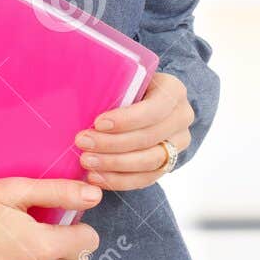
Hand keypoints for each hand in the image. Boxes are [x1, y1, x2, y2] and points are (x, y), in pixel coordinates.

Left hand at [75, 71, 193, 191]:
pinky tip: (97, 177)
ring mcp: (178, 144)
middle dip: (112, 144)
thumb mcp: (127, 78)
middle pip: (149, 138)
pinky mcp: (169, 164)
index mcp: (174, 91)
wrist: (151, 103)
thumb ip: (113, 86)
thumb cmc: (132, 87)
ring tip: (87, 162)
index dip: (126, 119)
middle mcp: (182, 118)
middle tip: (83, 143)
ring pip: (149, 162)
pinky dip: (119, 180)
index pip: (154, 109)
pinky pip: (145, 179)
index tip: (98, 123)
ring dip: (114, 164)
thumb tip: (77, 94)